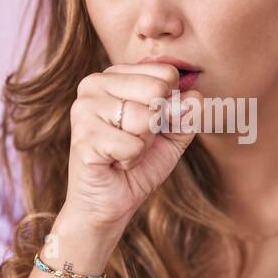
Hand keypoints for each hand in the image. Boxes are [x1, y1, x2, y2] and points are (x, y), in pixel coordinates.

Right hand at [63, 63, 202, 233]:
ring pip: (145, 118)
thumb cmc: (138, 164)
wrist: (109, 203)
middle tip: (135, 140)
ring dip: (142, 145)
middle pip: (157, 91)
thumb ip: (188, 112)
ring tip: (123, 152)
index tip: (150, 124)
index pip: (166, 74)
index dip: (170, 106)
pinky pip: (133, 145)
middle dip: (156, 125)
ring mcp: (84, 109)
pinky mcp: (83, 137)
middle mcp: (94, 84)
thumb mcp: (173, 133)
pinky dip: (131, 160)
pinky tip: (114, 162)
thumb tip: (194, 98)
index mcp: (115, 75)